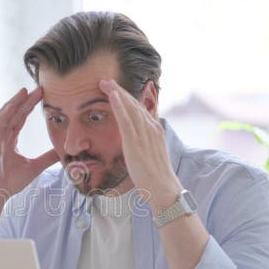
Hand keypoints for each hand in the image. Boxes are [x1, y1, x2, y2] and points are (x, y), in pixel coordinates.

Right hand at [0, 87, 58, 200]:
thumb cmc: (10, 182)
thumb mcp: (34, 167)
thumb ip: (47, 158)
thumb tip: (62, 152)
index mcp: (10, 139)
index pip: (21, 118)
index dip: (30, 106)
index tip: (42, 95)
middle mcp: (1, 136)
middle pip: (15, 113)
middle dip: (26, 100)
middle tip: (39, 88)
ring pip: (5, 115)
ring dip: (15, 102)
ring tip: (25, 91)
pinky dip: (4, 114)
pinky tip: (13, 105)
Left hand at [98, 79, 180, 208]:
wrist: (163, 189)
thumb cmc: (155, 174)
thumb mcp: (150, 152)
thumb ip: (143, 141)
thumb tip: (134, 138)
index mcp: (155, 129)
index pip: (139, 108)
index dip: (126, 97)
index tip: (114, 89)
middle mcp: (151, 128)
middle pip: (134, 103)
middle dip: (119, 90)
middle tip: (105, 80)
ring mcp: (145, 134)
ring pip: (130, 108)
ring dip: (117, 93)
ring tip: (105, 83)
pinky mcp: (136, 143)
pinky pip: (127, 120)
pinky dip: (120, 106)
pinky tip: (113, 96)